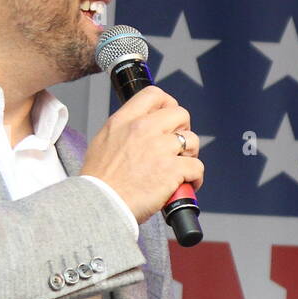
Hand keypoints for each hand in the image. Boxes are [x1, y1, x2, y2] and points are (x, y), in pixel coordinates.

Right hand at [80, 85, 204, 224]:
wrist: (101, 203)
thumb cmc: (100, 181)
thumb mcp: (102, 143)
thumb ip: (122, 131)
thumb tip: (135, 133)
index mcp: (125, 121)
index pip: (153, 95)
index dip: (168, 104)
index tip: (170, 118)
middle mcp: (144, 129)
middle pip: (180, 113)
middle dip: (183, 129)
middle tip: (177, 146)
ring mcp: (160, 148)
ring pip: (192, 139)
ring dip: (191, 154)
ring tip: (182, 167)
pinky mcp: (173, 169)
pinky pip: (197, 166)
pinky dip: (196, 177)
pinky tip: (187, 184)